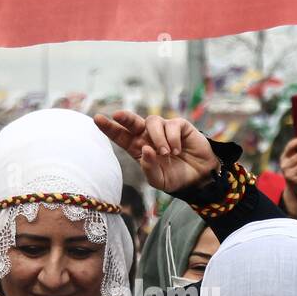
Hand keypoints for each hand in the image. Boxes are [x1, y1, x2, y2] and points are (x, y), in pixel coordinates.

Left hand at [94, 111, 217, 192]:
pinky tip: (177, 150)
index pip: (121, 136)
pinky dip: (172, 139)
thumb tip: (145, 150)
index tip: (97, 119)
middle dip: (125, 117)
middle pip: (132, 122)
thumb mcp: (159, 180)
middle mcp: (148, 136)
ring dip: (157, 138)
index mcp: (138, 148)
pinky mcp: (179, 125)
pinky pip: (171, 125)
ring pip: (152, 122)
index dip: (109, 128)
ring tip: (166, 154)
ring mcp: (163, 129)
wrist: (199, 177)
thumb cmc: (176, 178)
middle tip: (117, 115)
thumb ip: (149, 168)